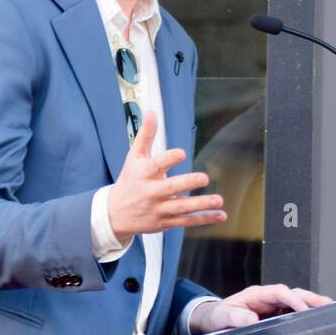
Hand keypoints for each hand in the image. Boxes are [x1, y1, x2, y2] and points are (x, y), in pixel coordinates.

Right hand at [107, 110, 225, 240]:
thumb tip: (151, 112)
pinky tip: (220, 214)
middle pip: (170, 188)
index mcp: (143, 174)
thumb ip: (145, 135)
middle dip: (187, 183)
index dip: (168, 159)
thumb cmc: (129, 180)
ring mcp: (159, 209)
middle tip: (204, 178)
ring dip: (201, 205)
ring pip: (181, 208)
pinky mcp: (165, 222)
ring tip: (219, 200)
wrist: (115, 214)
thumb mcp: (134, 157)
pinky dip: (204, 218)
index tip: (181, 153)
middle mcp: (151, 192)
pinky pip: (187, 220)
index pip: (155, 165)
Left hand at [189, 284, 333, 334]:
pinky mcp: (275, 315)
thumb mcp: (222, 316)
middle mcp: (267, 297)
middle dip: (309, 298)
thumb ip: (235, 317)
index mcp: (256, 294)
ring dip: (311, 304)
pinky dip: (306, 313)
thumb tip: (252, 319)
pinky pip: (293, 312)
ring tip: (329, 308)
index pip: (279, 292)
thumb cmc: (218, 316)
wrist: (214, 320)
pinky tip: (316, 318)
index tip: (302, 307)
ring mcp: (272, 306)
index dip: (292, 298)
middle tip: (326, 304)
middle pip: (292, 293)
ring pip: (296, 301)